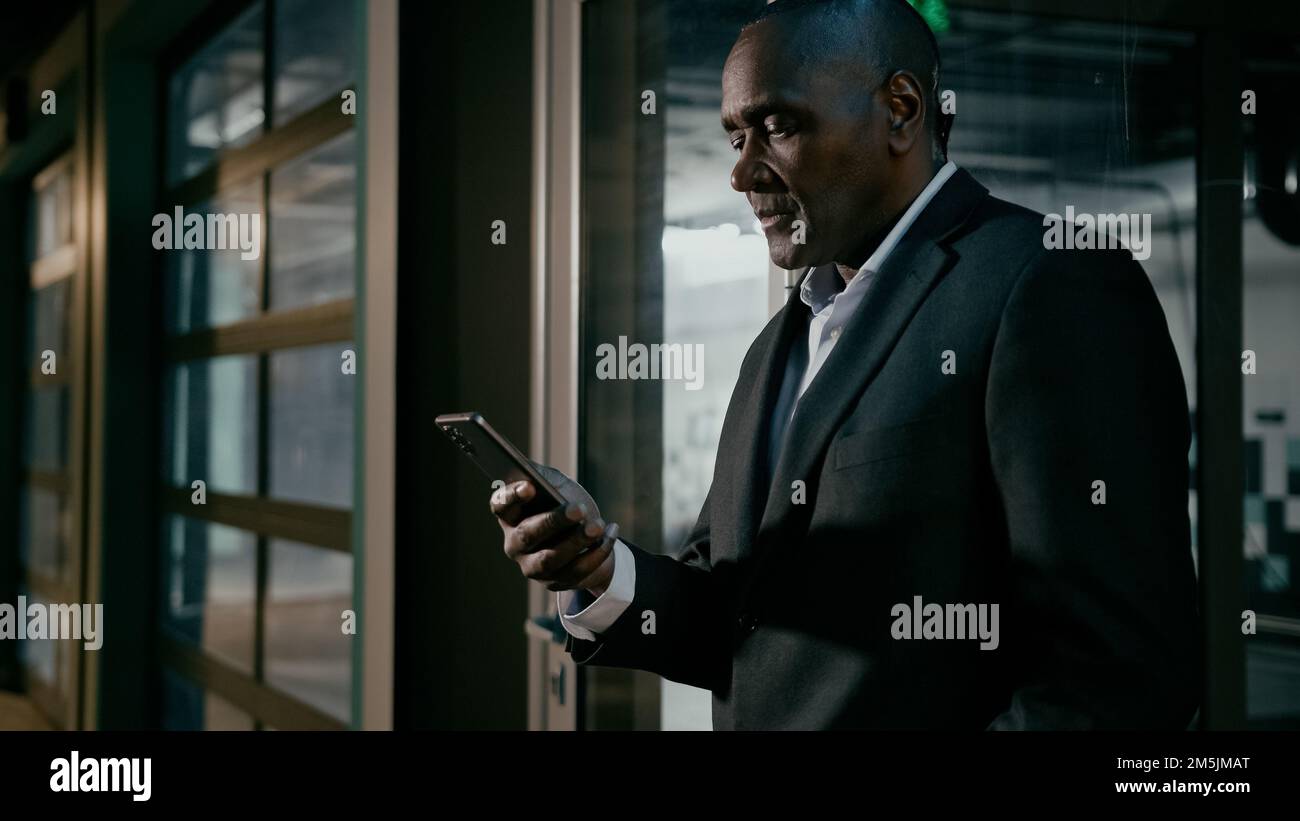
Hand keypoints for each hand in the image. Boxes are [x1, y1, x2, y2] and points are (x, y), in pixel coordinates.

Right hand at [490, 464, 617, 594]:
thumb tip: (529, 469)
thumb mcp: (556, 484)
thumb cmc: (566, 503)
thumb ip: (543, 475)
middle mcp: (515, 544)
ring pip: (550, 559)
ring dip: (577, 542)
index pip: (500, 505)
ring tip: (598, 526)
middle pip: (527, 534)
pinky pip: (576, 572)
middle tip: (578, 509)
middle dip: (553, 521)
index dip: (511, 496)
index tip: (530, 486)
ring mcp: (532, 567)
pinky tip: (610, 534)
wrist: (588, 534)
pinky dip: (597, 553)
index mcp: (510, 515)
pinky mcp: (555, 582)